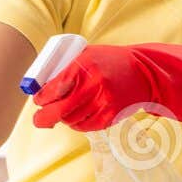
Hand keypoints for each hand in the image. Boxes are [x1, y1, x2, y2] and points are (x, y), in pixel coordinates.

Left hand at [31, 42, 181, 133]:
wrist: (143, 73)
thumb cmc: (109, 61)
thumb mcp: (86, 55)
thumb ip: (64, 68)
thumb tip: (39, 87)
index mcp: (83, 66)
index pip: (53, 89)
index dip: (41, 98)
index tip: (38, 100)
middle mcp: (93, 85)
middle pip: (59, 111)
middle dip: (43, 118)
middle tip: (39, 119)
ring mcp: (103, 103)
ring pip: (71, 121)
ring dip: (63, 120)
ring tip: (63, 112)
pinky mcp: (110, 116)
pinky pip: (85, 126)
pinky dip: (78, 124)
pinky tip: (79, 115)